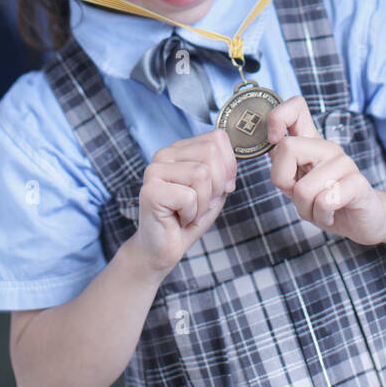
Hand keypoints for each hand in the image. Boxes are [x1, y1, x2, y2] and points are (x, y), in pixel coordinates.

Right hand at [133, 129, 237, 274]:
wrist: (163, 248)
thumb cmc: (189, 218)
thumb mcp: (215, 190)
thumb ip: (224, 170)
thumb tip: (234, 160)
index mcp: (180, 149)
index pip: (217, 138)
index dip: (228, 166)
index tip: (218, 189)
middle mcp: (165, 154)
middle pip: (211, 152)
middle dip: (217, 185)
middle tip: (201, 204)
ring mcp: (154, 170)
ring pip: (202, 174)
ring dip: (203, 203)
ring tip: (189, 212)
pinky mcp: (151, 191)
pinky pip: (189, 196)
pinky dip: (191, 214)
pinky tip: (178, 219)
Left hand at [267, 97, 385, 244]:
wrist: (361, 221)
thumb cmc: (325, 202)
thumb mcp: (297, 184)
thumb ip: (284, 165)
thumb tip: (270, 146)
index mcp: (311, 142)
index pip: (296, 107)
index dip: (277, 117)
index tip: (273, 140)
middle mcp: (328, 147)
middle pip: (288, 146)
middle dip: (283, 181)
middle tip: (298, 194)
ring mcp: (345, 163)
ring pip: (303, 188)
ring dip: (305, 209)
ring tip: (319, 209)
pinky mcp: (358, 183)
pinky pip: (324, 202)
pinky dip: (321, 216)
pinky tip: (331, 215)